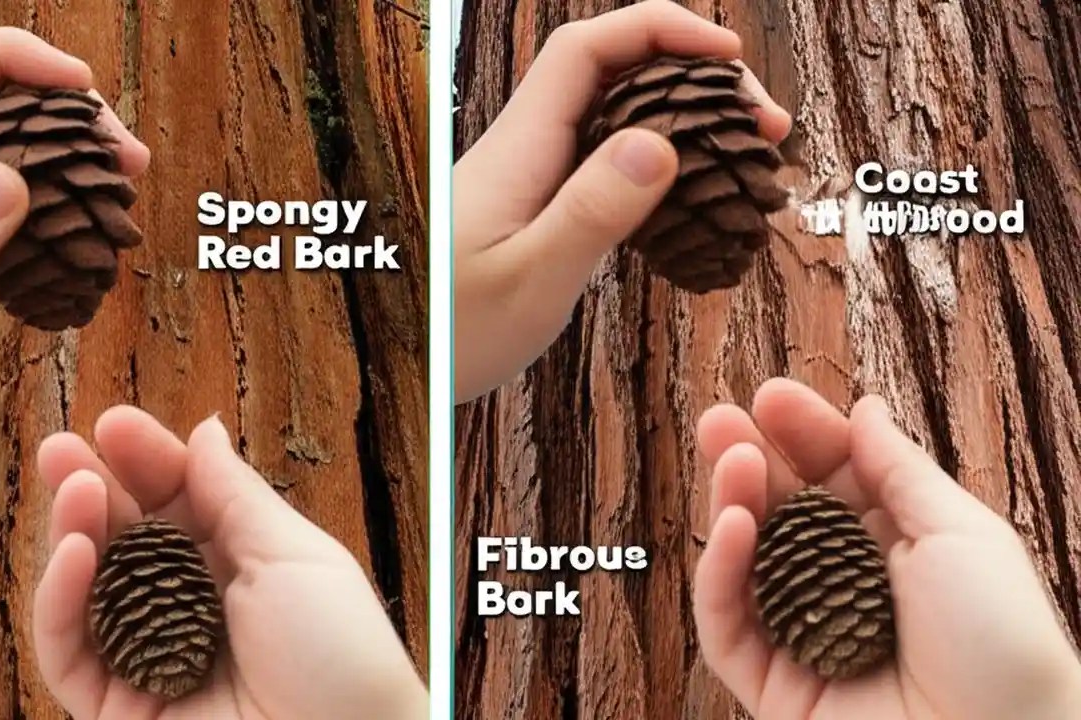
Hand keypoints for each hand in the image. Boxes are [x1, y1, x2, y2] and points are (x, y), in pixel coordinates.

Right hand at [32, 408, 427, 719]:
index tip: (113, 424)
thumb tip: (204, 432)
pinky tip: (72, 553)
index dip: (146, 462)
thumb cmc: (342, 656)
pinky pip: (70, 652)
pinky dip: (59, 602)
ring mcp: (151, 658)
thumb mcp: (296, 557)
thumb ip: (236, 497)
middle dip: (90, 489)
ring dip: (73, 534)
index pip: (178, 502)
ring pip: (89, 590)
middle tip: (59, 449)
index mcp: (239, 564)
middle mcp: (190, 608)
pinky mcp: (119, 709)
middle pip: (125, 540)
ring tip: (75, 491)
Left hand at [452, 1, 790, 401]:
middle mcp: (525, 152)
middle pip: (612, 74)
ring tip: (743, 157)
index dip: (660, 32)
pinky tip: (689, 201)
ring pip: (614, 120)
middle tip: (762, 126)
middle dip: (691, 79)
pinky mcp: (537, 212)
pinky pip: (605, 166)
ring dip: (682, 123)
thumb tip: (659, 142)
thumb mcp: (530, 279)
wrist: (406, 366)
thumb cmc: (451, 332)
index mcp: (519, 149)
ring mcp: (531, 181)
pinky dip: (658, 169)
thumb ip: (590, 212)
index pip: (587, 49)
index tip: (729, 56)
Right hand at [693, 378, 1080, 718]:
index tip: (771, 397)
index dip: (802, 434)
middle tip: (717, 421)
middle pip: (780, 512)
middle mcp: (845, 584)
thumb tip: (865, 408)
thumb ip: (900, 469)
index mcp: (896, 545)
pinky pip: (727, 622)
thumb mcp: (963, 533)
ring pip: (746, 561)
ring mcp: (804, 632)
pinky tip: (733, 526)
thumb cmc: (1004, 646)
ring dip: (731, 503)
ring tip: (730, 461)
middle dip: (746, 460)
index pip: (834, 476)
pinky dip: (720, 572)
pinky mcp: (770, 681)